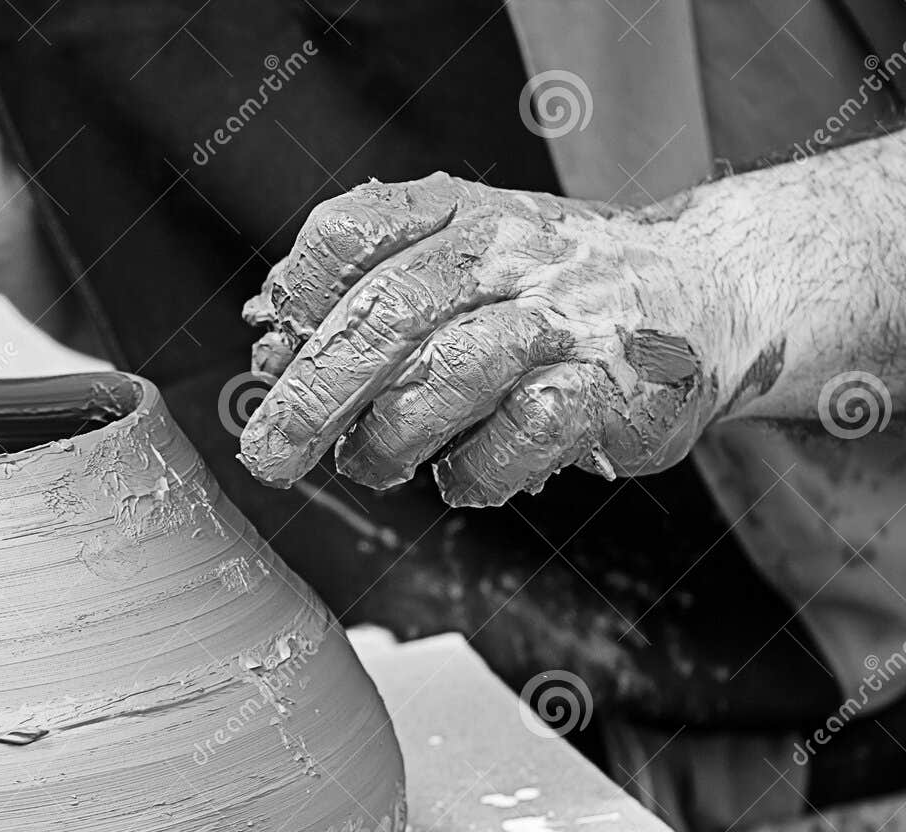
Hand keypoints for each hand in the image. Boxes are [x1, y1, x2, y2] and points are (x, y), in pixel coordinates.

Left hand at [239, 173, 723, 505]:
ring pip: (449, 376)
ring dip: (388, 440)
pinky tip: (462, 474)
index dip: (297, 297)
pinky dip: (473, 472)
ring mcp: (567, 317)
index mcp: (459, 211)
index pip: (351, 233)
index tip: (271, 353)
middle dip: (312, 394)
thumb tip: (270, 358)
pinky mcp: (615, 387)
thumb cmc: (553, 292)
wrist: (709, 292)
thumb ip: (367, 301)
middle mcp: (512, 251)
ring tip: (374, 464)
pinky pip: (520, 438)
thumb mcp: (461, 264)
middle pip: (388, 313)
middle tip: (268, 454)